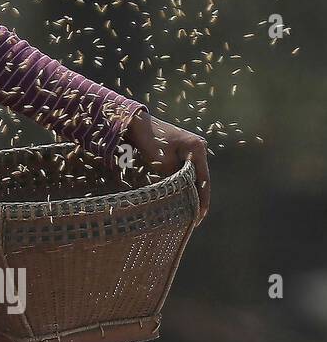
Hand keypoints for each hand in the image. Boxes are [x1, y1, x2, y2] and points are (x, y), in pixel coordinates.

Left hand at [125, 108, 210, 228]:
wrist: (137, 123)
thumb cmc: (149, 140)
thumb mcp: (164, 162)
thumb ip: (177, 177)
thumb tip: (185, 193)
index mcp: (197, 149)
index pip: (203, 179)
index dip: (202, 199)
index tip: (200, 216)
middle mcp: (198, 147)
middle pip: (200, 177)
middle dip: (197, 197)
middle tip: (194, 218)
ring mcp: (191, 147)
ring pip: (193, 174)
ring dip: (190, 190)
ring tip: (189, 210)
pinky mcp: (182, 149)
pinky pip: (186, 169)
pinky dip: (183, 181)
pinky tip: (181, 194)